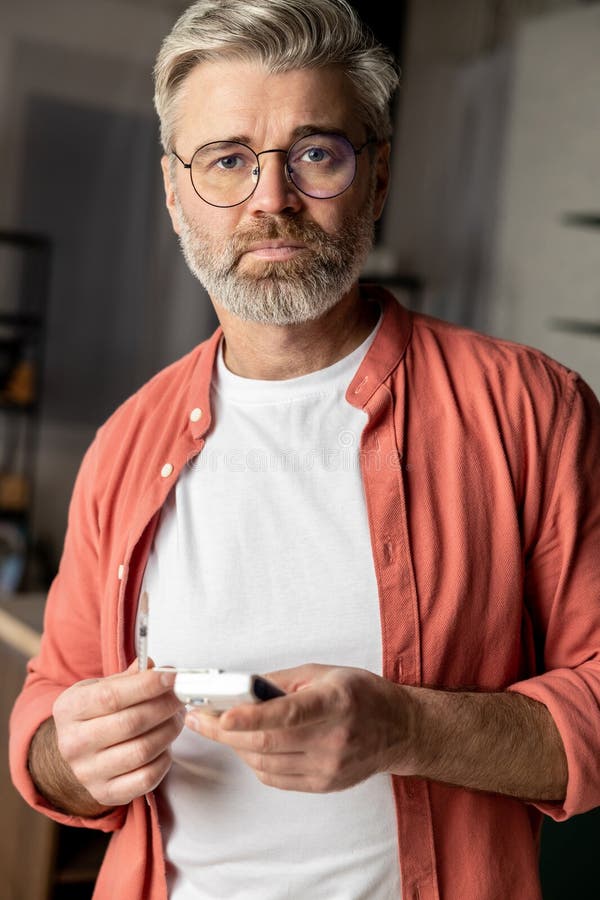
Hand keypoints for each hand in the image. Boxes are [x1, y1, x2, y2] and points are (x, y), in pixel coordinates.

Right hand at [52, 661, 183, 807]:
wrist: (72, 753)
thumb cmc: (92, 715)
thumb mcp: (98, 688)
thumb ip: (127, 677)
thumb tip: (154, 667)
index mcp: (70, 710)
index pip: (112, 696)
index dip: (147, 685)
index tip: (171, 676)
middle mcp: (74, 743)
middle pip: (131, 723)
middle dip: (165, 707)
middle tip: (180, 698)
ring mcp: (88, 772)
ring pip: (142, 751)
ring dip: (169, 731)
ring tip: (176, 718)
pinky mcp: (106, 793)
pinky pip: (146, 779)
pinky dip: (164, 760)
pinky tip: (165, 746)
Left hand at [185, 663, 412, 792]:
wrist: (399, 730)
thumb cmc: (360, 694)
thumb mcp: (324, 672)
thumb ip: (281, 681)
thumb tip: (238, 688)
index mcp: (335, 702)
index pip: (288, 713)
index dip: (252, 717)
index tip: (221, 714)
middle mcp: (333, 738)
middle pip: (267, 743)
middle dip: (225, 731)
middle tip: (200, 717)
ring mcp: (329, 767)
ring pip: (264, 762)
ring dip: (236, 745)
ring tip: (223, 727)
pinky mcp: (323, 785)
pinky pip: (274, 777)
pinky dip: (255, 760)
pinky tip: (250, 744)